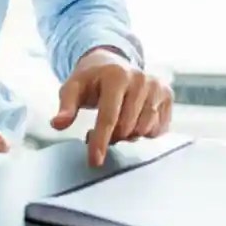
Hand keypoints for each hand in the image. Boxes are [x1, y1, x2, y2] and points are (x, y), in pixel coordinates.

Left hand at [50, 47, 172, 166]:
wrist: (113, 63)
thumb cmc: (91, 80)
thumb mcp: (73, 88)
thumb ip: (66, 106)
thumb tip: (57, 124)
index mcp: (116, 75)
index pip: (108, 116)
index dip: (101, 141)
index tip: (94, 161)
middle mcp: (141, 79)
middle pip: (127, 127)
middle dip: (112, 137)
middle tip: (102, 131)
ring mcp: (157, 87)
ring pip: (144, 130)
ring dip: (128, 136)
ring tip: (117, 124)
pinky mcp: (168, 95)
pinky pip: (158, 130)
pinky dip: (144, 132)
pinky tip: (133, 121)